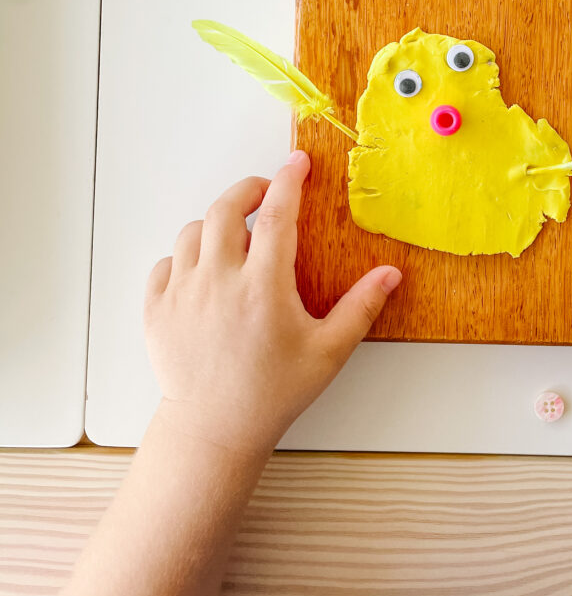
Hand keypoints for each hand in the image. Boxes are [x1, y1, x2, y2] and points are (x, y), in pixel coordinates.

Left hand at [144, 150, 400, 457]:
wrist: (214, 431)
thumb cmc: (273, 393)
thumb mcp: (328, 352)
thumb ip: (361, 307)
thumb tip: (391, 273)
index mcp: (263, 286)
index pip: (275, 214)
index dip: (288, 180)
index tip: (297, 163)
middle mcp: (218, 281)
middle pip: (225, 208)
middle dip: (248, 189)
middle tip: (265, 191)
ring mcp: (182, 294)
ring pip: (192, 231)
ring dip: (216, 222)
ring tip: (236, 236)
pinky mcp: (157, 310)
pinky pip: (166, 263)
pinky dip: (185, 256)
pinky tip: (205, 271)